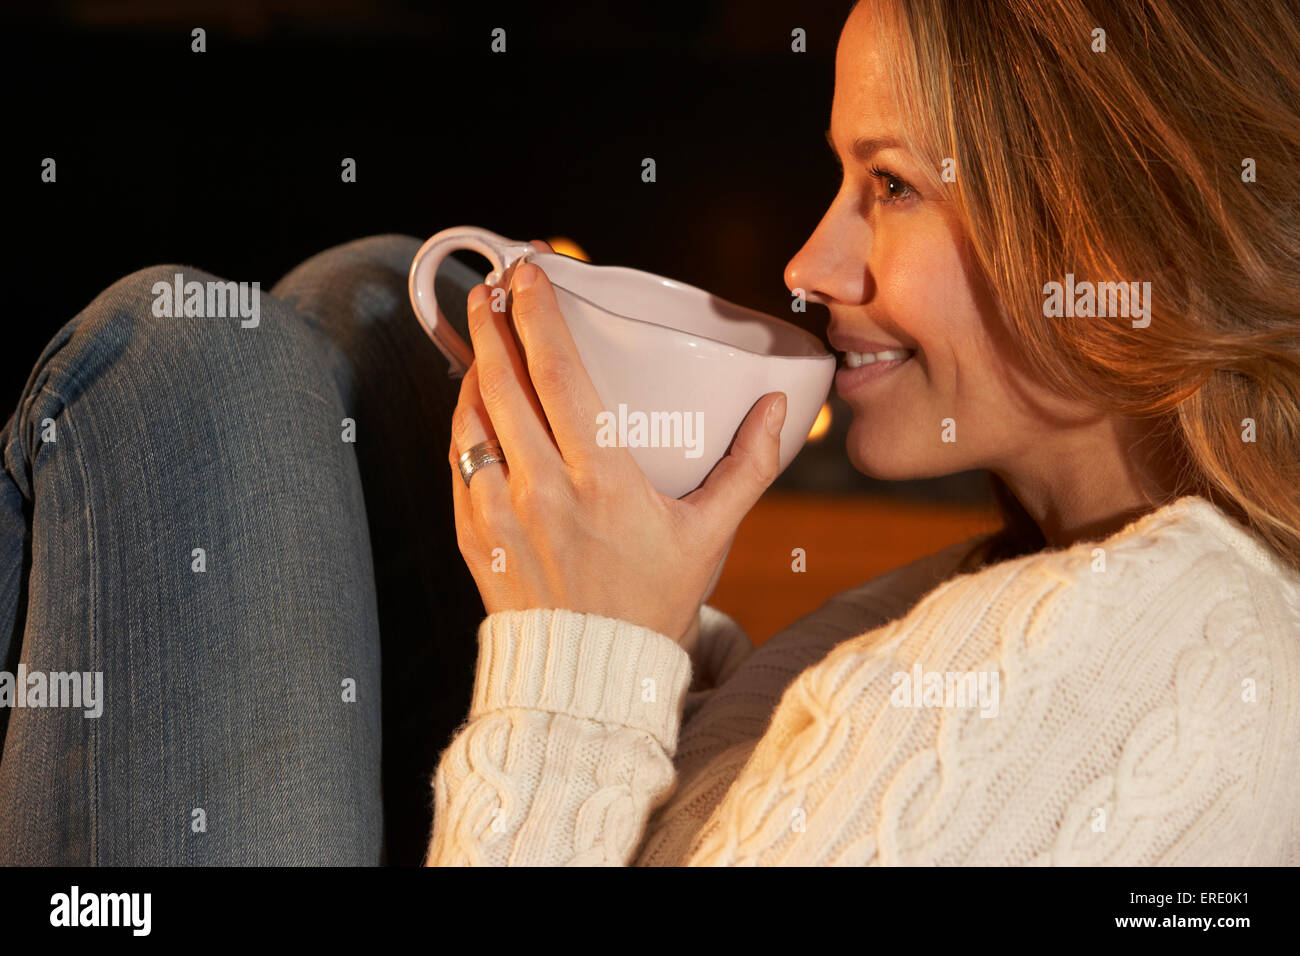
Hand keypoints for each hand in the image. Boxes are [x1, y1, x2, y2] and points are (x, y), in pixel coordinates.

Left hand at [448, 241, 787, 643]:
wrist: (588, 681)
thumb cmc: (652, 606)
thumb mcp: (710, 536)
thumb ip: (747, 468)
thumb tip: (779, 408)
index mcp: (601, 483)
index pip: (559, 376)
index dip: (539, 315)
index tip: (529, 273)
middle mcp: (541, 492)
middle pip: (502, 383)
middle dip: (492, 323)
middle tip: (493, 285)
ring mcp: (498, 515)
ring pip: (470, 418)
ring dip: (473, 367)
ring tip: (482, 332)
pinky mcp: (473, 536)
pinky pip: (458, 460)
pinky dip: (464, 421)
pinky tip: (475, 399)